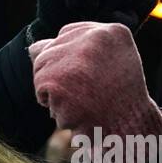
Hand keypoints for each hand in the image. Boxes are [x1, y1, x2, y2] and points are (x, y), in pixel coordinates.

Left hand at [30, 21, 159, 136]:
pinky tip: (75, 111)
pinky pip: (41, 93)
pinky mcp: (57, 82)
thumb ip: (75, 48)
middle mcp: (94, 39)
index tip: (84, 74)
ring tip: (81, 101)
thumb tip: (33, 47)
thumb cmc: (117, 99)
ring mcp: (74, 60)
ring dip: (54, 91)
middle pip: (48, 51)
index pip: (67, 32)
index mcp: (112, 32)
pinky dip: (53, 106)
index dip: (69, 57)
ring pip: (41, 71)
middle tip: (84, 91)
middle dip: (58, 74)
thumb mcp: (108, 63)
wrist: (128, 130)